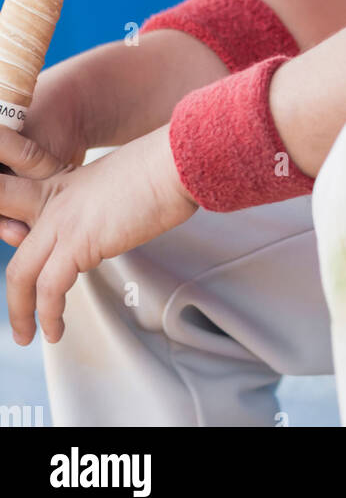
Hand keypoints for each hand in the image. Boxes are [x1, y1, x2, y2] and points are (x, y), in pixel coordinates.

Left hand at [0, 124, 197, 344]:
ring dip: (19, 311)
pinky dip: (48, 316)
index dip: (6, 221)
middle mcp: (53, 199)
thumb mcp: (115, 182)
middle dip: (6, 274)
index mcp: (60, 183)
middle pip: (3, 225)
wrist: (176, 163)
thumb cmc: (161, 167)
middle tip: (11, 307)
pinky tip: (54, 329)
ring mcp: (62, 220)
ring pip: (19, 273)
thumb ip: (96, 203)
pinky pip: (48, 289)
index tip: (13, 250)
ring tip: (26, 334)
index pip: (13, 199)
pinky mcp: (79, 242)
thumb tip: (106, 224)